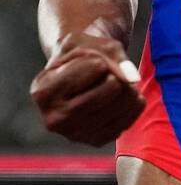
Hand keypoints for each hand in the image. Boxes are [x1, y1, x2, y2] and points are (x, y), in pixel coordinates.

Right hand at [30, 31, 144, 145]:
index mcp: (43, 91)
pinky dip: (134, 104)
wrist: (79, 74)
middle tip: (111, 72)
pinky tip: (124, 96)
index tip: (91, 59)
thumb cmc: (83, 54)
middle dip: (117, 76)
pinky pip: (127, 120)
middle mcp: (53, 119)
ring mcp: (74, 135)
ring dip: (128, 89)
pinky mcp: (95, 141)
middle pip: (105, 92)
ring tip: (118, 81)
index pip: (93, 69)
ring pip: (119, 107)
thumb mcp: (91, 43)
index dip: (100, 60)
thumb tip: (133, 78)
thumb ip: (113, 55)